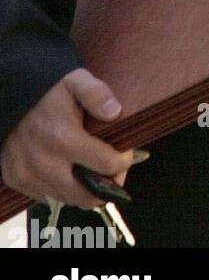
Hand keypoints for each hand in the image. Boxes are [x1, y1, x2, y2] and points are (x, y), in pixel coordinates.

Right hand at [0, 69, 138, 210]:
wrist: (10, 95)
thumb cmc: (48, 90)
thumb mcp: (76, 81)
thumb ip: (97, 94)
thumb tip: (115, 113)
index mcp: (63, 138)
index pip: (106, 165)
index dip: (123, 161)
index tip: (126, 154)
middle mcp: (44, 163)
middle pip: (88, 194)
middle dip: (107, 185)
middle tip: (112, 170)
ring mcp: (27, 174)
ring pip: (68, 199)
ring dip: (84, 189)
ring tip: (93, 170)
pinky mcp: (15, 180)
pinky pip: (47, 197)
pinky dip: (62, 189)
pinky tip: (68, 171)